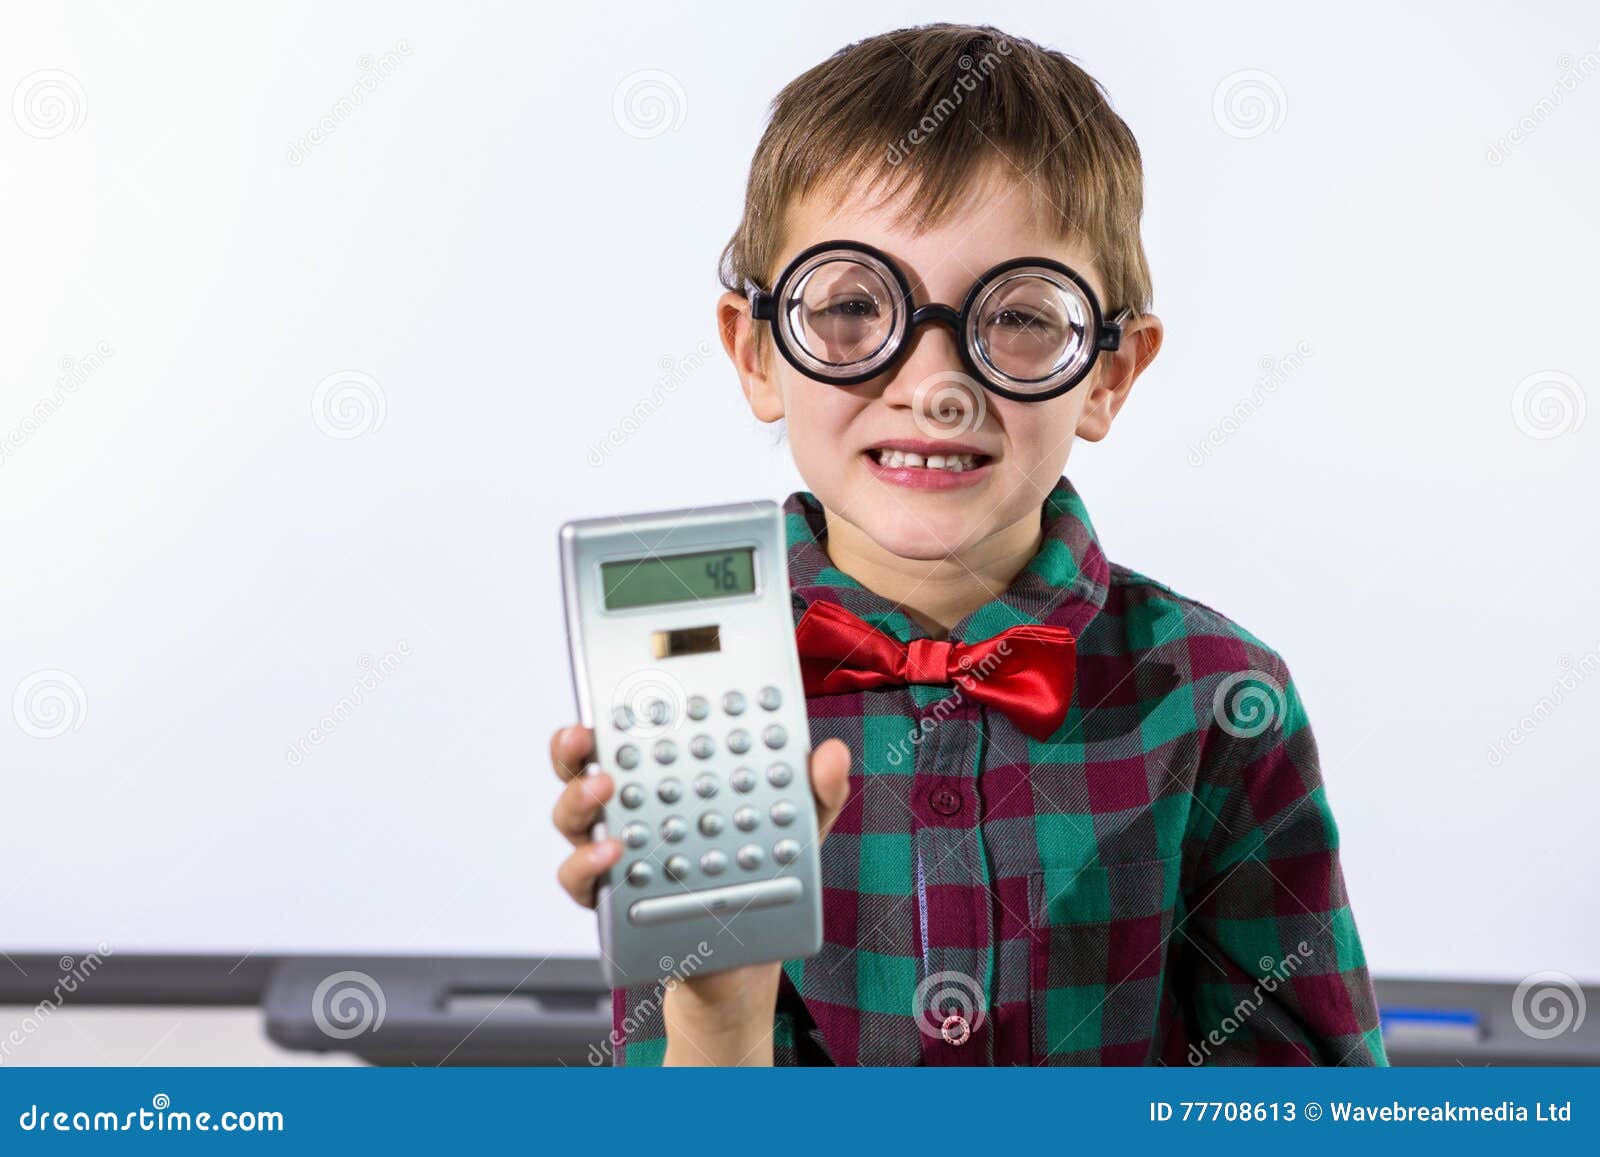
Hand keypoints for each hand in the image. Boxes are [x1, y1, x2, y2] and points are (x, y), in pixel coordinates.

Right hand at [548, 723, 850, 1063]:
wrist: (747, 958)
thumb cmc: (760, 872)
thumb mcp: (798, 827)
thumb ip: (815, 790)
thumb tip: (831, 752)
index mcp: (668, 777)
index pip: (633, 730)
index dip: (616, 703)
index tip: (619, 683)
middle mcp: (631, 810)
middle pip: (583, 766)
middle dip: (573, 745)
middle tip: (586, 733)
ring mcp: (616, 854)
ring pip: (572, 818)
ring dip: (577, 800)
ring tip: (601, 790)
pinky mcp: (613, 903)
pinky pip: (580, 881)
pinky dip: (586, 865)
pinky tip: (611, 856)